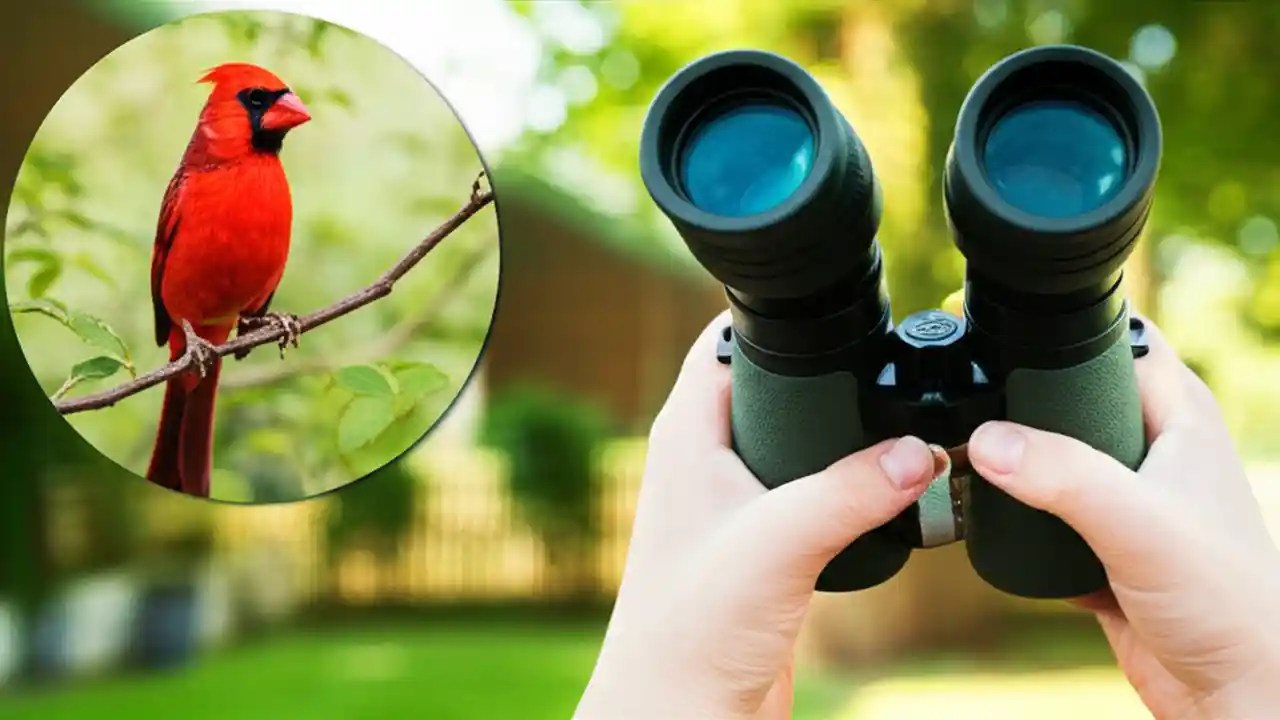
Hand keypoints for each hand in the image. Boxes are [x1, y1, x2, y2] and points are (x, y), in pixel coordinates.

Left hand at [575, 312, 938, 719]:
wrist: (684, 711)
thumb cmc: (694, 626)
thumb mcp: (779, 541)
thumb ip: (851, 491)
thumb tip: (922, 450)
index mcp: (688, 433)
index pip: (723, 343)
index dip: (767, 316)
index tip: (834, 303)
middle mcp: (707, 460)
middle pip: (771, 389)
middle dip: (826, 374)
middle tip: (892, 360)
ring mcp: (736, 505)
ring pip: (797, 445)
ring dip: (845, 436)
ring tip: (908, 421)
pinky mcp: (766, 548)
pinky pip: (813, 496)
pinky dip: (851, 486)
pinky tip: (891, 491)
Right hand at [967, 317, 1279, 718]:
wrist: (1234, 694)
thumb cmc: (1226, 602)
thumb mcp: (1139, 524)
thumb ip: (1064, 476)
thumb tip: (986, 440)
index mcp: (1180, 417)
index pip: (1122, 341)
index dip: (1067, 332)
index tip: (1000, 332)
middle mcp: (1154, 449)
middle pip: (1074, 398)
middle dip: (1022, 400)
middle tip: (967, 403)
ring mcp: (1128, 500)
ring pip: (1055, 458)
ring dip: (1014, 463)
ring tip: (964, 459)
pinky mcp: (1105, 548)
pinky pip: (1045, 517)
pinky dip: (1016, 519)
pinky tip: (987, 522)